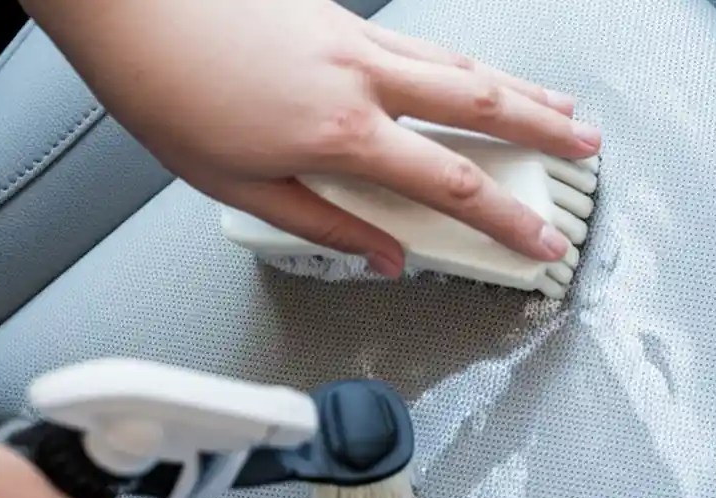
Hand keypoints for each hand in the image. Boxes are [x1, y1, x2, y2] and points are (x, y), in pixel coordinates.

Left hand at [22, 0, 600, 275]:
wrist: (128, 7)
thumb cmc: (168, 92)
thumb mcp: (239, 187)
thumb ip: (325, 224)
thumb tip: (383, 254)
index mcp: (340, 132)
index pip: (450, 185)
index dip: (507, 221)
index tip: (542, 242)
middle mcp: (361, 77)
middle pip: (481, 106)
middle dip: (545, 131)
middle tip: (587, 151)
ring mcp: (355, 38)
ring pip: (460, 64)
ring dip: (517, 89)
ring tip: (557, 108)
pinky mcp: (338, 16)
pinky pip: (423, 44)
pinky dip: (464, 64)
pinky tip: (475, 74)